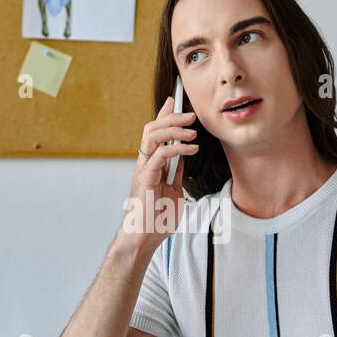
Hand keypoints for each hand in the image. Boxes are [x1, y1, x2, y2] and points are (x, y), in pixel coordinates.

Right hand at [120, 94, 198, 250]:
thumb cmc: (157, 217)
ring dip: (174, 129)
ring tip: (193, 132)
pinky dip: (176, 148)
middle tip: (191, 115)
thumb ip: (176, 171)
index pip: (155, 132)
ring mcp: (143, 169)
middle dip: (172, 117)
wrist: (146, 236)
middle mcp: (144, 162)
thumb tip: (184, 154)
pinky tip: (190, 149)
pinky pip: (160, 155)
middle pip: (152, 128)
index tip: (175, 100)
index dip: (164, 114)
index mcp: (150, 163)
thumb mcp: (174, 189)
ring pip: (152, 136)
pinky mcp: (145, 178)